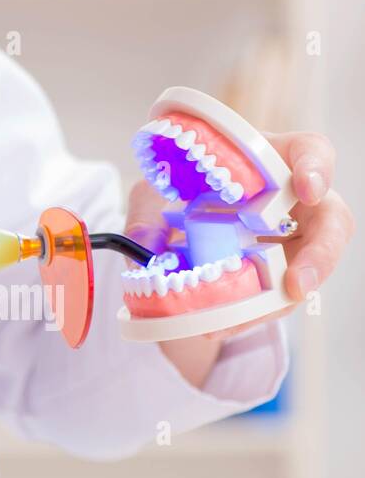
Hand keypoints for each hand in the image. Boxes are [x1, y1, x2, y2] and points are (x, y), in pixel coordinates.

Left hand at [125, 130, 354, 344]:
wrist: (175, 226)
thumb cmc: (178, 192)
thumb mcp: (153, 195)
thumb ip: (147, 214)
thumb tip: (145, 246)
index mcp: (267, 161)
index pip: (310, 151)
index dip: (316, 168)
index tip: (307, 188)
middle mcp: (292, 200)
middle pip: (332, 220)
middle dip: (321, 254)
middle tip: (297, 283)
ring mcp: (293, 241)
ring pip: (309, 271)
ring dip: (276, 299)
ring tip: (236, 319)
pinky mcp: (281, 276)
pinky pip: (276, 299)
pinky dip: (249, 315)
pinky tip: (217, 325)